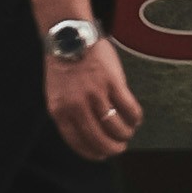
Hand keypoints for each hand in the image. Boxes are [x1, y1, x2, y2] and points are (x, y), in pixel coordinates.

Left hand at [47, 37, 145, 158]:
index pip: (79, 144)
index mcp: (60, 111)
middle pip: (100, 140)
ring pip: (116, 127)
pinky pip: (129, 109)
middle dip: (113, 149)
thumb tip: (87, 139)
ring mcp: (95, 93)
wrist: (69, 37)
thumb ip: (68, 116)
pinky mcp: (112, 82)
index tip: (103, 155)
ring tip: (127, 131)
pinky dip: (135, 118)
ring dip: (125, 134)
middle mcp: (76, 105)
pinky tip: (135, 118)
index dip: (94, 153)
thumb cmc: (64, 67)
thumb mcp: (56, 95)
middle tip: (120, 147)